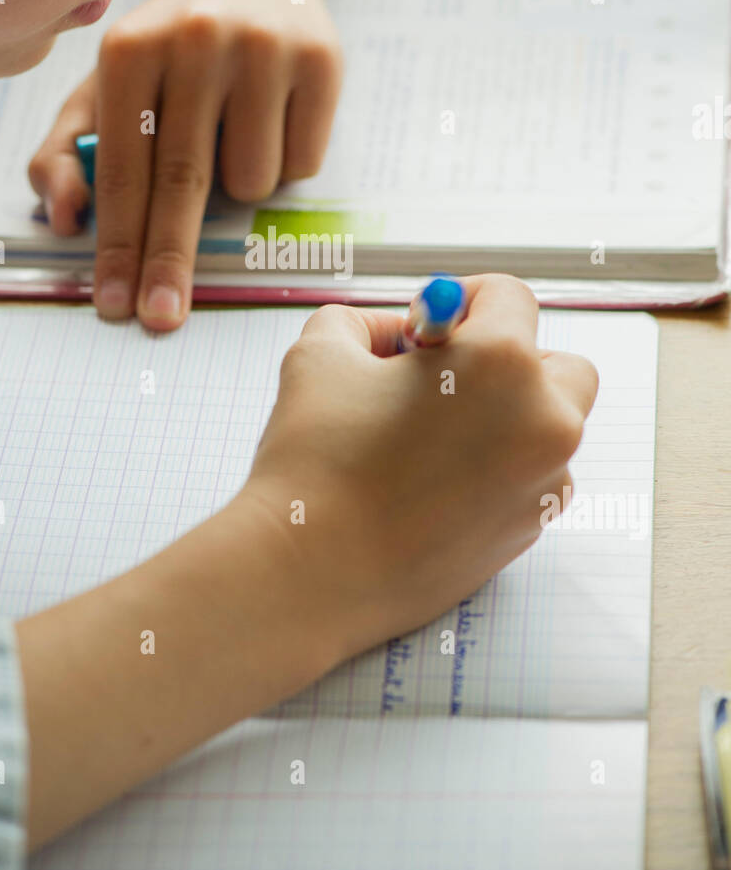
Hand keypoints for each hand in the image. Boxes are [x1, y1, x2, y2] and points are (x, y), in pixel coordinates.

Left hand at [28, 0, 341, 328]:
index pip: (121, 170)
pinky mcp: (322, 60)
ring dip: (239, 187)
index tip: (116, 304)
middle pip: (183, 183)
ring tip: (231, 133)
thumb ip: (63, 154)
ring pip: (251, 182)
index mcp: (129, 48)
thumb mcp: (102, 90)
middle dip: (168, 260)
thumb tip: (66, 218)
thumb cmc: (167, 53)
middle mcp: (196, 40)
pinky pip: (301, 165)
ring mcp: (264, 47)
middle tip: (161, 317)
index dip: (118, 245)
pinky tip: (272, 117)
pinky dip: (284, 162)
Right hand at [244, 275, 598, 664]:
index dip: (462, 300)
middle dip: (508, 362)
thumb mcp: (323, 352)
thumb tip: (393, 336)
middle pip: (560, 365)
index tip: (426, 329)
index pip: (510, 297)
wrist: (309, 572)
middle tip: (443, 380)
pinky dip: (496, 473)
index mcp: (502, 361)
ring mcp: (544, 484)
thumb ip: (366, 324)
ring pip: (548, 429)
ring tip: (428, 440)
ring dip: (505, 420)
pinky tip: (431, 486)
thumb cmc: (314, 460)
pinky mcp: (529, 533)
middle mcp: (543, 421)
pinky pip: (531, 482)